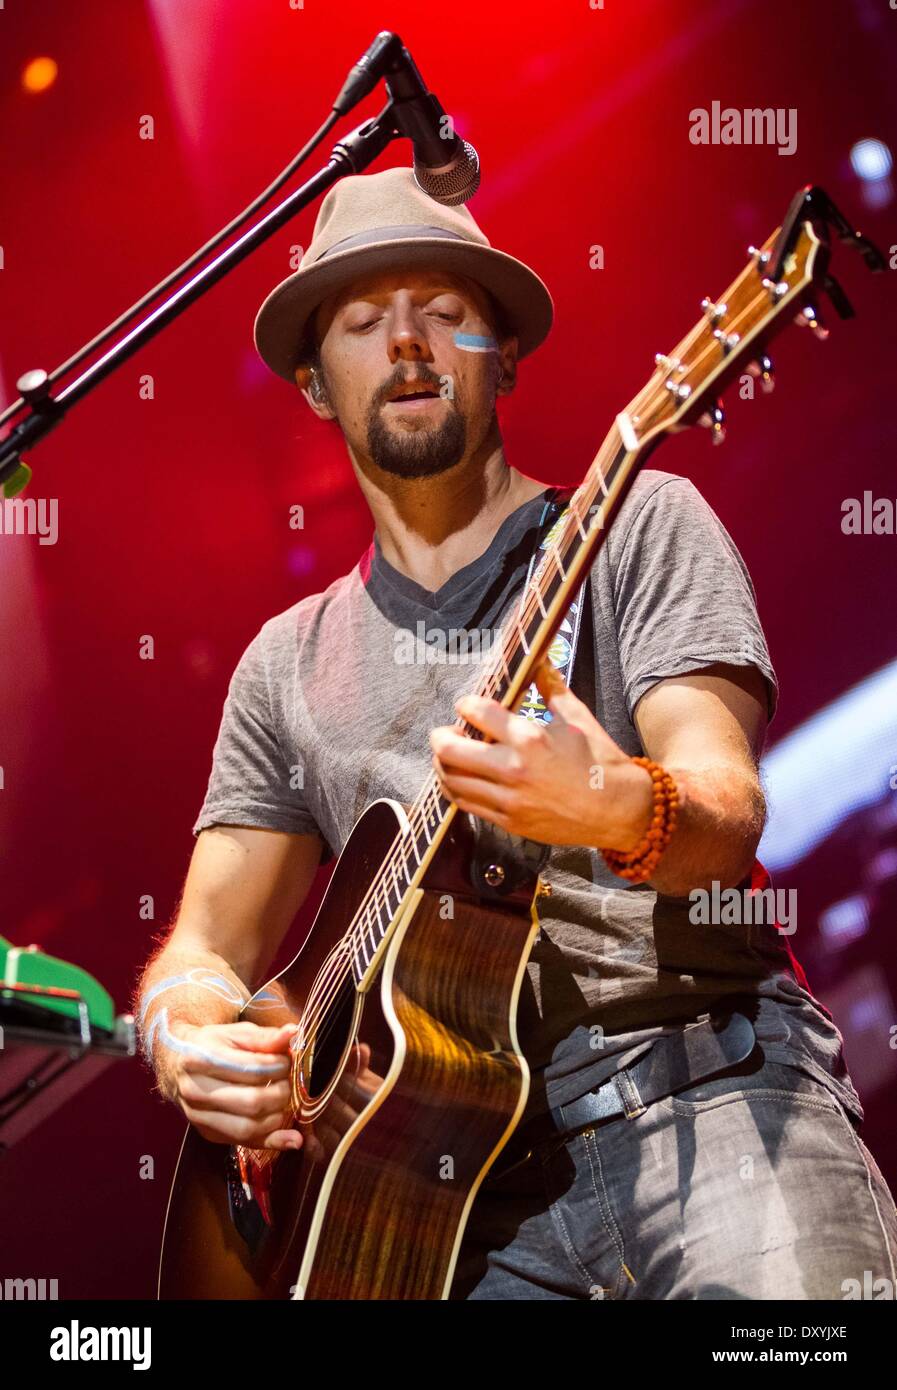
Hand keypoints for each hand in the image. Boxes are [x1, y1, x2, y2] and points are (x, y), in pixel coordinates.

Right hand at [168, 1020, 303, 1152]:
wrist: (177, 1064)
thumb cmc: (212, 1045)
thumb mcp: (236, 1033)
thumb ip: (265, 1037)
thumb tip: (293, 1033)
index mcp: (200, 1058)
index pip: (252, 1069)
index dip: (278, 1066)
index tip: (287, 1060)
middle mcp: (195, 1090)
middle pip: (251, 1102)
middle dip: (280, 1092)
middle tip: (287, 1081)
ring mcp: (198, 1115)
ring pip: (248, 1128)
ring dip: (277, 1116)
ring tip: (282, 1099)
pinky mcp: (207, 1133)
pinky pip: (244, 1142)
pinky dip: (271, 1141)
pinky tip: (291, 1138)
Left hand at [429, 661, 652, 850]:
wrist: (618, 811)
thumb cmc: (600, 761)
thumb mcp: (577, 717)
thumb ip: (551, 687)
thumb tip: (539, 660)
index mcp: (529, 738)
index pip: (477, 712)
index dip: (465, 704)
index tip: (466, 704)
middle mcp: (513, 769)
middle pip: (449, 749)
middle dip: (440, 735)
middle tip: (446, 731)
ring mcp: (508, 799)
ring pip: (452, 780)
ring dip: (443, 764)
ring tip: (449, 755)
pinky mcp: (509, 822)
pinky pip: (466, 805)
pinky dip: (456, 789)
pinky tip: (462, 779)